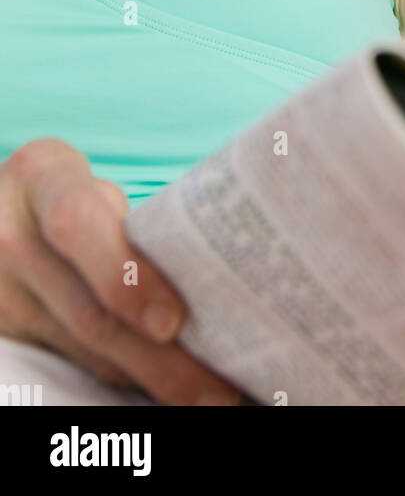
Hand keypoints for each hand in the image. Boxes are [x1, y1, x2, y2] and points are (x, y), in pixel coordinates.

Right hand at [0, 138, 240, 403]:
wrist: (0, 207)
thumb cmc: (65, 189)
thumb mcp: (88, 180)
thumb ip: (130, 219)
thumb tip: (212, 272)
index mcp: (40, 177)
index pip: (78, 225)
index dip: (125, 276)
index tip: (172, 323)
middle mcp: (11, 237)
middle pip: (87, 312)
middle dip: (157, 358)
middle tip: (217, 389)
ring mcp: (2, 291)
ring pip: (83, 349)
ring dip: (147, 377)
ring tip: (206, 393)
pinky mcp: (7, 330)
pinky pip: (72, 360)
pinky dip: (122, 374)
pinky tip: (162, 386)